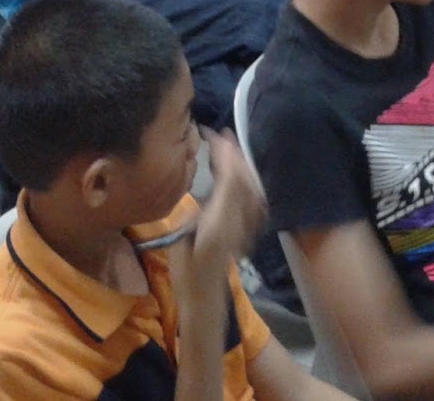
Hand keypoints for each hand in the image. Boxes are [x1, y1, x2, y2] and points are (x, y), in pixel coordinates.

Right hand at [169, 129, 265, 290]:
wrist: (205, 299)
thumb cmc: (185, 273)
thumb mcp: (178, 243)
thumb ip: (192, 216)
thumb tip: (199, 194)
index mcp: (220, 225)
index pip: (230, 183)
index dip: (225, 157)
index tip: (214, 137)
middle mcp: (238, 224)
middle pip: (245, 182)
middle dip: (236, 156)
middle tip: (222, 135)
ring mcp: (246, 228)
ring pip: (252, 189)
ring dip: (243, 166)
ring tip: (230, 148)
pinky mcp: (247, 231)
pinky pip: (254, 199)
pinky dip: (248, 180)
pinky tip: (240, 173)